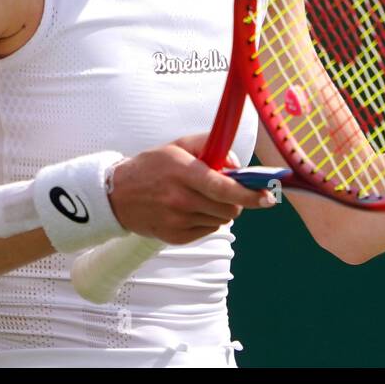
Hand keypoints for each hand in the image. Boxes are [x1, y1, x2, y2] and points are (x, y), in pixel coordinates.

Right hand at [106, 133, 275, 244]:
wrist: (116, 195)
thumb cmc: (152, 166)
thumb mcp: (179, 146)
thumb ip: (212, 146)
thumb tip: (237, 164)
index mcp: (183, 172)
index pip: (225, 187)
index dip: (250, 194)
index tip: (267, 197)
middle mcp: (180, 199)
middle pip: (230, 209)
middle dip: (236, 200)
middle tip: (225, 190)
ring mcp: (177, 221)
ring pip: (222, 220)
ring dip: (221, 210)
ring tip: (200, 198)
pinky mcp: (175, 238)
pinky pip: (208, 230)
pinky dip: (207, 221)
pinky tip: (190, 210)